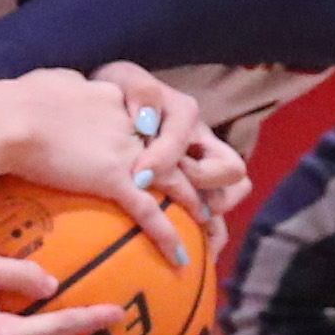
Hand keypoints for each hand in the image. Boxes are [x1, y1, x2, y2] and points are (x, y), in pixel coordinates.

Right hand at [0, 70, 194, 267]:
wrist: (13, 118)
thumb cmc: (18, 100)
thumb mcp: (51, 82)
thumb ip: (66, 86)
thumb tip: (65, 86)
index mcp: (116, 99)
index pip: (150, 119)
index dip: (162, 138)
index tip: (168, 152)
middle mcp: (130, 124)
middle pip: (174, 150)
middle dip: (194, 172)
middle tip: (208, 191)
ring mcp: (127, 152)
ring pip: (175, 181)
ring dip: (194, 204)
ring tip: (207, 223)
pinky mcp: (116, 178)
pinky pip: (150, 212)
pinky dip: (168, 235)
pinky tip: (179, 256)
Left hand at [94, 63, 245, 227]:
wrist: (104, 106)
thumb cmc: (113, 93)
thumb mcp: (122, 79)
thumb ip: (140, 90)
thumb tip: (148, 121)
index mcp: (184, 112)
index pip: (186, 135)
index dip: (164, 157)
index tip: (138, 177)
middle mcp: (201, 142)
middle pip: (230, 168)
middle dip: (204, 184)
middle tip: (169, 195)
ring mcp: (201, 167)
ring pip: (230, 195)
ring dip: (213, 215)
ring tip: (189, 234)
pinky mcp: (193, 188)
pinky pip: (213, 216)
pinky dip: (208, 235)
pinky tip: (189, 256)